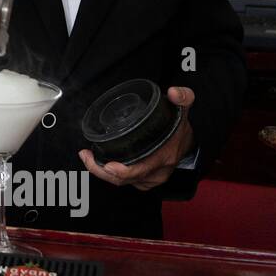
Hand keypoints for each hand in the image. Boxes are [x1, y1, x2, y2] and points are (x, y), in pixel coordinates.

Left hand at [79, 86, 195, 191]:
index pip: (139, 171)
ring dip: (103, 173)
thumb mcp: (183, 110)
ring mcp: (151, 179)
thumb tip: (174, 92)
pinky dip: (111, 176)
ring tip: (88, 158)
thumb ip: (183, 97)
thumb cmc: (181, 128)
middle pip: (125, 180)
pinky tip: (101, 165)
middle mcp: (157, 172)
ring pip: (123, 183)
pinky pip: (126, 183)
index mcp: (163, 157)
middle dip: (101, 171)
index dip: (120, 171)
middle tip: (86, 156)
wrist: (189, 143)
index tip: (106, 164)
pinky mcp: (146, 181)